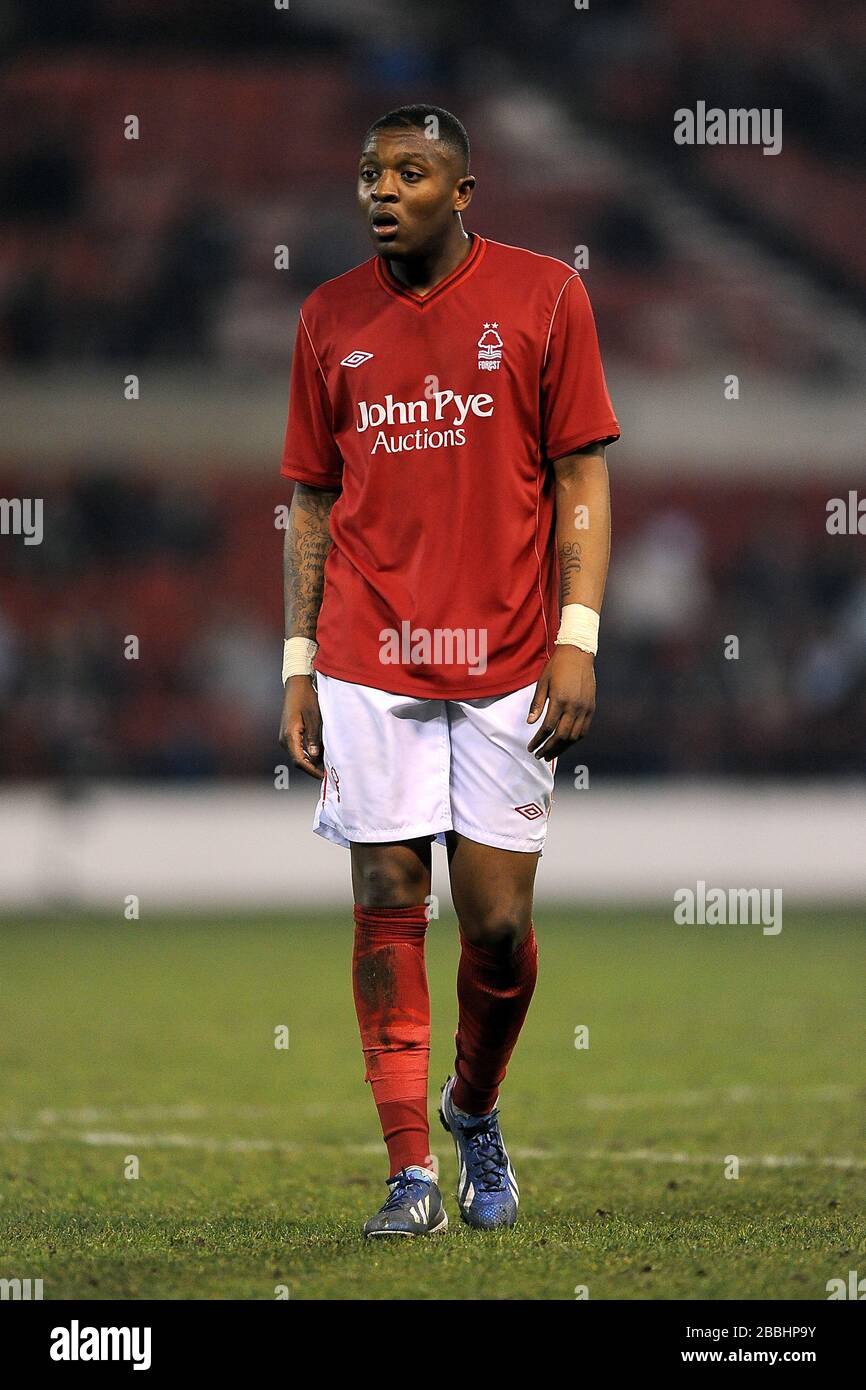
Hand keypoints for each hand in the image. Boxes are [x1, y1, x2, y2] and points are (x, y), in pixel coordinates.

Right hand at [279, 675, 324, 780]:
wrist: (296, 685)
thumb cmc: (306, 698)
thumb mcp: (314, 718)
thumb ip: (313, 738)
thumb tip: (313, 757)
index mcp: (289, 736)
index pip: (299, 760)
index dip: (311, 771)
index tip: (323, 777)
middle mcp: (284, 739)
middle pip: (298, 760)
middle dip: (313, 767)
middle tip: (329, 772)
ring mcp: (285, 737)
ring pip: (298, 755)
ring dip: (311, 760)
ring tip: (327, 763)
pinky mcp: (288, 734)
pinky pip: (298, 748)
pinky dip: (308, 753)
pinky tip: (320, 752)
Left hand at [526, 646, 595, 760]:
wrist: (578, 653)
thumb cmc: (557, 666)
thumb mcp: (542, 682)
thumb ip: (537, 704)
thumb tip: (530, 722)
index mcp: (560, 700)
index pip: (548, 728)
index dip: (538, 741)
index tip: (531, 747)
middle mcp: (574, 706)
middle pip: (561, 736)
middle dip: (549, 749)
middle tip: (540, 755)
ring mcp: (585, 708)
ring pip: (574, 736)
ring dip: (562, 748)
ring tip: (551, 754)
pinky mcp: (591, 707)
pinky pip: (584, 730)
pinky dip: (575, 740)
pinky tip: (566, 743)